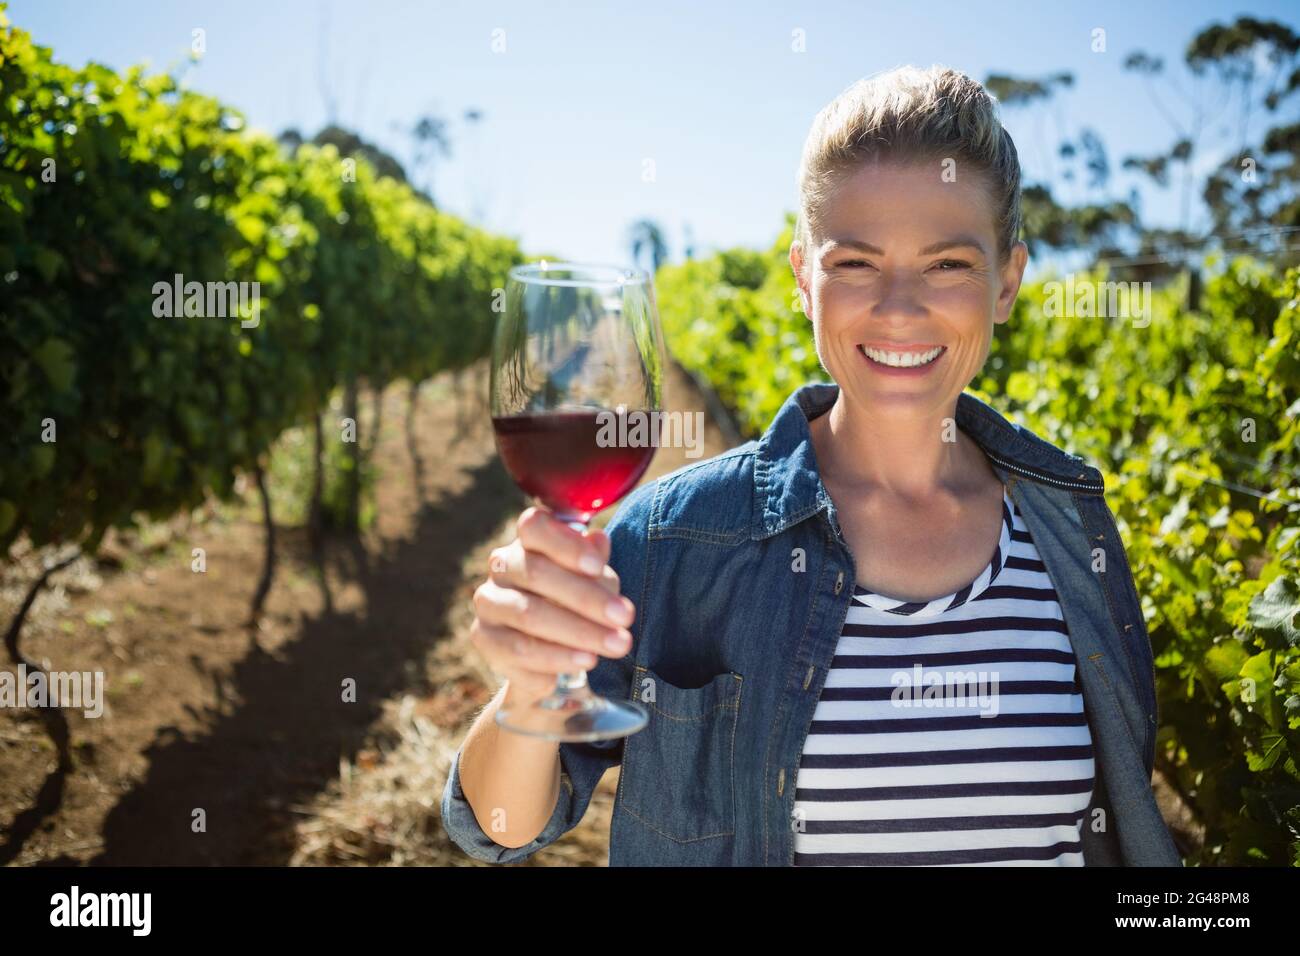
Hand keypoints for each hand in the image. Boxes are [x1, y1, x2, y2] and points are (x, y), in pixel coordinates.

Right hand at [470, 506, 635, 705]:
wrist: (547, 650)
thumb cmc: (574, 602)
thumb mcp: (594, 582)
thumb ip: (596, 564)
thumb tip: (598, 540)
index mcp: (528, 541)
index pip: (534, 527)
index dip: (566, 544)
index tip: (598, 566)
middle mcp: (501, 566)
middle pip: (536, 573)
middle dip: (587, 598)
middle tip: (625, 617)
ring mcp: (489, 602)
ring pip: (529, 614)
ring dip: (578, 632)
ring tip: (613, 646)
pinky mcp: (485, 639)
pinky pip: (519, 652)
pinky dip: (557, 659)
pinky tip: (584, 662)